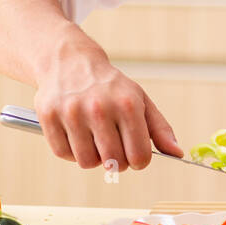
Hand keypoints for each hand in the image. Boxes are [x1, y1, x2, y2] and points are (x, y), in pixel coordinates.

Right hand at [33, 40, 183, 171]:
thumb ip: (160, 128)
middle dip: (116, 161)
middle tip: (113, 147)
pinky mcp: (48, 116)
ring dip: (92, 157)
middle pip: (113, 163)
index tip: (134, 154)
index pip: (139, 156)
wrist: (70, 62)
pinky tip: (75, 134)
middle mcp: (99, 108)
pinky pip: (63, 153)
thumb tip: (177, 153)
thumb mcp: (139, 99)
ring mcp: (71, 112)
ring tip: (93, 138)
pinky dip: (70, 151)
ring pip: (86, 162)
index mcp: (127, 104)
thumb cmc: (109, 86)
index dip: (138, 161)